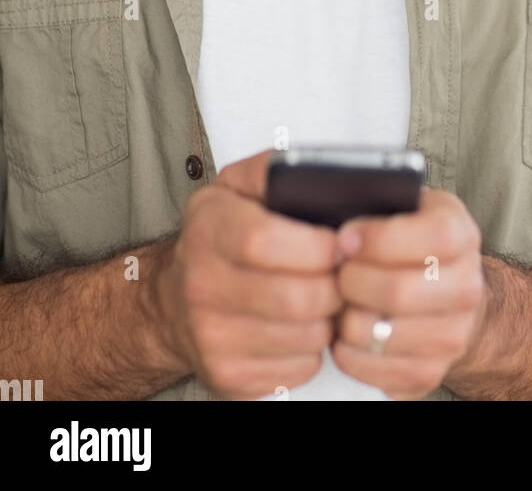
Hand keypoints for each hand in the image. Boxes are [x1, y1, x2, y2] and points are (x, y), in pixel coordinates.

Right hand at [154, 149, 340, 399]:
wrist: (172, 300)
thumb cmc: (218, 238)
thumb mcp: (235, 187)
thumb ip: (272, 170)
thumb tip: (318, 171)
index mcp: (208, 227)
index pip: (262, 241)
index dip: (314, 246)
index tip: (342, 243)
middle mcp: (202, 285)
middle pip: (294, 298)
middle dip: (335, 287)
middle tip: (343, 275)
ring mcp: (212, 337)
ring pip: (304, 337)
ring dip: (329, 319)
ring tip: (325, 298)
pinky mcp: (228, 376)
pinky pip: (298, 369)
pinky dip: (313, 349)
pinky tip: (304, 327)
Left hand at [331, 186, 486, 399]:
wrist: (448, 291)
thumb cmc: (411, 241)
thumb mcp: (406, 205)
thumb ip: (380, 201)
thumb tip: (332, 207)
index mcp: (462, 234)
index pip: (434, 237)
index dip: (382, 238)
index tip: (345, 238)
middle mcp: (467, 287)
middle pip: (400, 292)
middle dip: (352, 281)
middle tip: (335, 273)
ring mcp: (454, 335)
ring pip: (382, 335)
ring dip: (346, 320)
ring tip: (338, 303)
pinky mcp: (431, 373)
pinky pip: (378, 373)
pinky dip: (349, 355)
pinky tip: (343, 334)